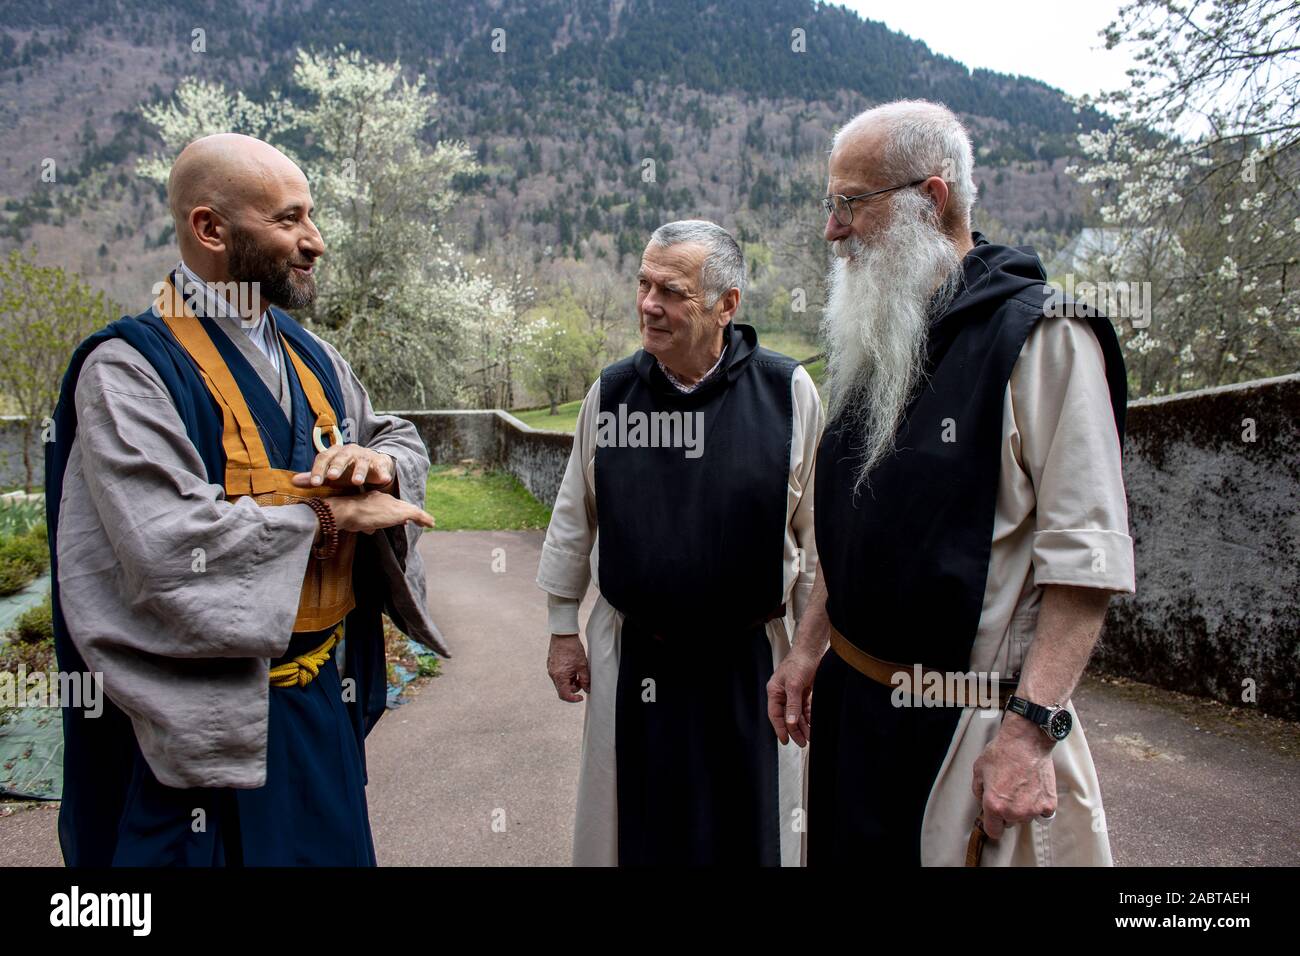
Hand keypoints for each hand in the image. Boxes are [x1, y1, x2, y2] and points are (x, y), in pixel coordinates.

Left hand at [292, 444, 395, 491]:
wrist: (370, 465)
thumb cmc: (346, 471)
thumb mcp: (329, 475)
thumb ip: (314, 478)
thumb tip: (293, 482)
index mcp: (334, 453)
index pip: (323, 458)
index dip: (318, 470)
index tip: (315, 483)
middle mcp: (349, 451)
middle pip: (342, 457)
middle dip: (337, 467)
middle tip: (332, 477)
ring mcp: (365, 455)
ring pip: (361, 461)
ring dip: (359, 471)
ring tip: (357, 482)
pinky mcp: (379, 462)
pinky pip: (380, 467)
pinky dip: (382, 473)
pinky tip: (384, 479)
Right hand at [326, 490, 433, 533]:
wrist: (347, 511)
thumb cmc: (348, 517)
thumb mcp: (359, 521)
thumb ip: (367, 524)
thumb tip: (370, 530)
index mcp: (375, 499)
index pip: (391, 505)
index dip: (398, 512)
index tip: (404, 519)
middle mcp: (386, 498)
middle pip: (402, 506)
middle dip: (411, 513)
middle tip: (420, 520)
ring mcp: (393, 504)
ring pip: (411, 509)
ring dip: (421, 516)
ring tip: (429, 522)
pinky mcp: (400, 512)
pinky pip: (417, 514)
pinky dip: (424, 519)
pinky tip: (431, 524)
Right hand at [548, 634, 589, 701]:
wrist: (563, 634)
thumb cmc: (573, 648)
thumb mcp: (582, 665)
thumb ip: (585, 679)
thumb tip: (587, 689)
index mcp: (560, 676)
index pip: (565, 695)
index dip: (573, 699)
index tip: (581, 697)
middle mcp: (553, 675)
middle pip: (563, 689)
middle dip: (574, 688)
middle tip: (582, 680)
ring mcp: (550, 670)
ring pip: (561, 682)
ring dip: (570, 681)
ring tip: (578, 671)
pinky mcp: (551, 665)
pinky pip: (558, 675)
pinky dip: (566, 676)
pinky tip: (572, 667)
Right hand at [766, 644, 819, 745]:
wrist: (812, 649)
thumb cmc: (799, 662)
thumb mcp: (794, 684)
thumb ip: (792, 704)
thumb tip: (790, 722)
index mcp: (774, 691)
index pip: (775, 715)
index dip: (780, 729)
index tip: (786, 741)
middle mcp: (783, 694)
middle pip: (787, 717)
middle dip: (794, 730)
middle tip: (802, 742)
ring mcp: (793, 693)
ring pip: (797, 714)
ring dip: (803, 725)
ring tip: (810, 736)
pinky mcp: (804, 692)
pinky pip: (805, 708)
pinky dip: (809, 716)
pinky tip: (813, 724)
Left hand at [971, 716, 1056, 838]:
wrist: (1026, 741)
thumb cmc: (1002, 752)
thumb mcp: (978, 770)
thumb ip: (979, 791)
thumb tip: (983, 800)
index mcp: (994, 805)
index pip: (993, 831)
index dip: (992, 824)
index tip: (994, 820)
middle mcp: (1014, 812)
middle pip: (1010, 823)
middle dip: (1007, 812)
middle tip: (1008, 792)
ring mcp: (1033, 809)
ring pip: (1026, 817)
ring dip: (1023, 807)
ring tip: (1021, 786)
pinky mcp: (1049, 804)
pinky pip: (1043, 812)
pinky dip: (1039, 804)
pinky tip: (1034, 788)